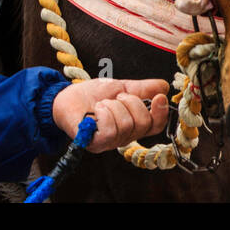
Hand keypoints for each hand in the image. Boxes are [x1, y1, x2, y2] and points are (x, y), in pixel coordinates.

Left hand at [52, 78, 168, 154]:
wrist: (65, 97)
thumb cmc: (92, 95)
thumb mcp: (121, 87)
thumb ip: (143, 88)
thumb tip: (165, 86)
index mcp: (132, 124)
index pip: (155, 125)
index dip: (161, 113)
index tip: (159, 97)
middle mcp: (123, 137)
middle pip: (143, 123)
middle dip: (131, 102)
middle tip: (116, 97)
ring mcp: (109, 143)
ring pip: (126, 124)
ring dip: (113, 105)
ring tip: (102, 104)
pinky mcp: (94, 143)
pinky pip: (110, 131)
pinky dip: (105, 113)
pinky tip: (96, 110)